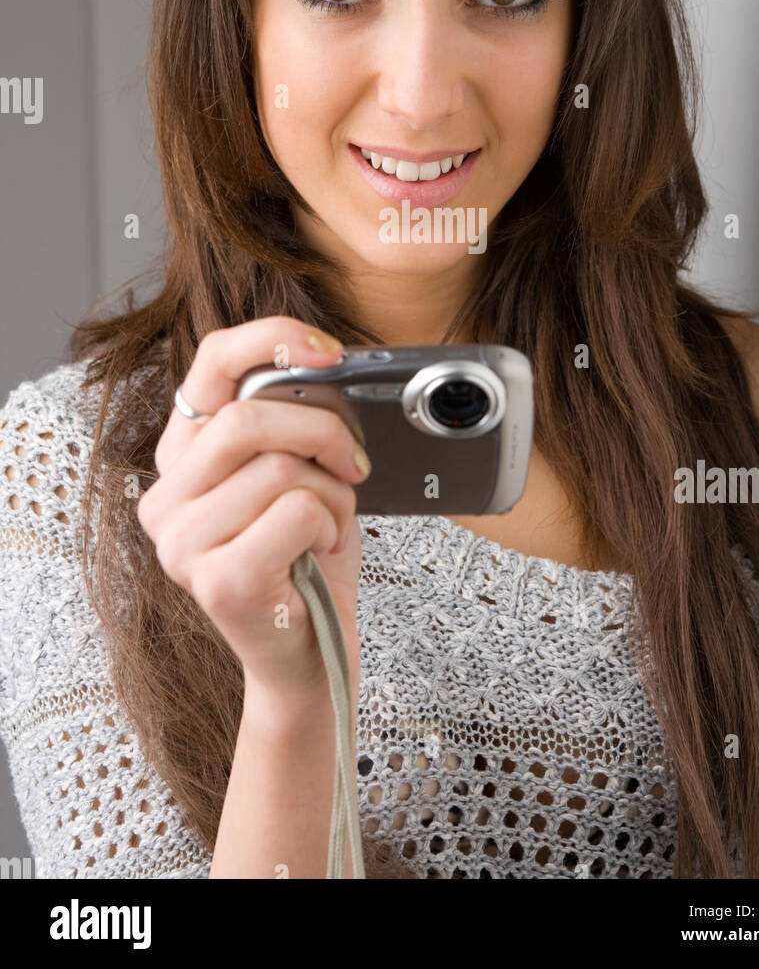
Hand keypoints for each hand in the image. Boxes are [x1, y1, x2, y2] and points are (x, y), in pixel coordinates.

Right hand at [137, 317, 370, 697]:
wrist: (306, 657)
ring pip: (282, 469)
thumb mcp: (296, 475)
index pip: (212, 362)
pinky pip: (297, 512)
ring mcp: (181, 543)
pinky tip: (320, 554)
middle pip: (249, 419)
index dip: (272, 339)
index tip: (328, 350)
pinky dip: (331, 526)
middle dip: (324, 432)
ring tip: (330, 526)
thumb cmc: (305, 559)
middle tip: (354, 463)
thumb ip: (290, 423)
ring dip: (334, 495)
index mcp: (181, 457)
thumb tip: (324, 367)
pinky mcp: (216, 582)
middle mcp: (165, 497)